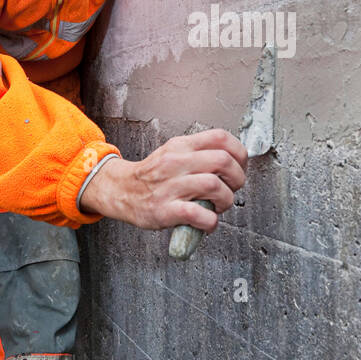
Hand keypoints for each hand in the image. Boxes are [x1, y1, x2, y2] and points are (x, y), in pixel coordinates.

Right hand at [78, 129, 247, 231]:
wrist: (120, 191)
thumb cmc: (152, 176)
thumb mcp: (173, 152)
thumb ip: (200, 153)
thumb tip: (233, 161)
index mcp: (181, 146)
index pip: (221, 137)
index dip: (239, 153)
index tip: (240, 166)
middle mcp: (176, 162)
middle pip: (223, 161)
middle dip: (237, 179)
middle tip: (232, 189)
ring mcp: (170, 186)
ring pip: (214, 186)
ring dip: (226, 200)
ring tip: (219, 206)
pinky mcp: (165, 210)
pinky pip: (199, 214)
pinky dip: (210, 221)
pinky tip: (207, 222)